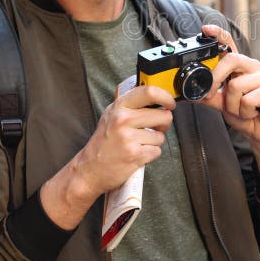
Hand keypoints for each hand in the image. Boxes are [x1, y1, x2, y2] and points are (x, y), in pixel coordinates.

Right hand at [73, 84, 175, 198]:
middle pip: (164, 116)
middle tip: (153, 129)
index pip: (149, 92)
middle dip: (163, 125)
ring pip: (161, 136)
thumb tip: (158, 99)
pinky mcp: (134, 155)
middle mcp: (123, 119)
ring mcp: (128, 137)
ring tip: (138, 144)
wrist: (90, 168)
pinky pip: (157, 151)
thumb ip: (132, 105)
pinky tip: (137, 154)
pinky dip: (150, 154)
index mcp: (119, 106)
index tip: (170, 103)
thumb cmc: (104, 142)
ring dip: (154, 142)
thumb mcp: (112, 115)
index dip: (166, 97)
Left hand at [199, 25, 259, 179]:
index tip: (205, 29)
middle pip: (231, 60)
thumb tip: (189, 92)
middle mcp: (253, 68)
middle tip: (210, 96)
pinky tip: (254, 114)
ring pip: (236, 86)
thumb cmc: (247, 115)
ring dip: (233, 106)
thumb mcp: (222, 104)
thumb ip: (208, 96)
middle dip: (216, 79)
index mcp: (240, 68)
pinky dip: (245, 112)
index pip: (230, 44)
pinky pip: (248, 100)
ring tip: (242, 111)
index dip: (218, 34)